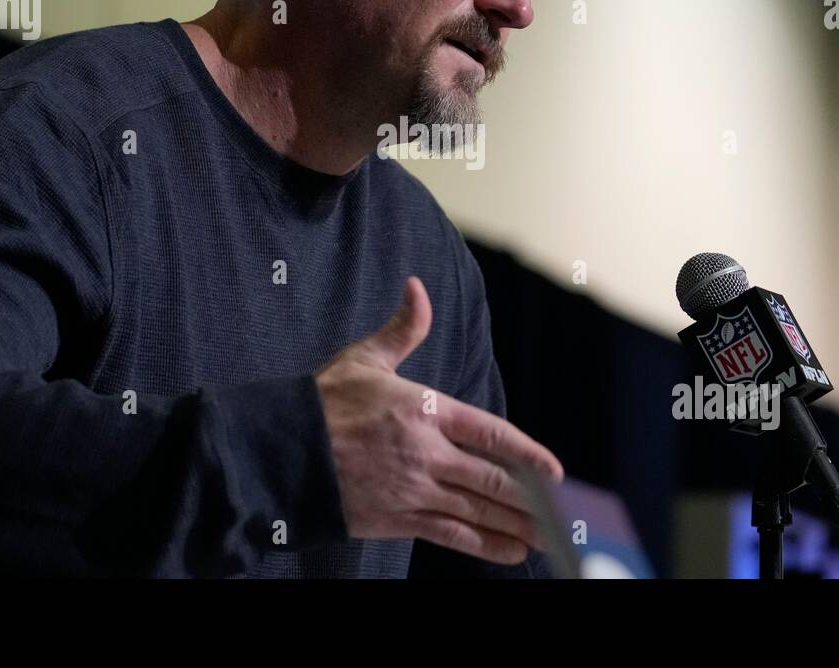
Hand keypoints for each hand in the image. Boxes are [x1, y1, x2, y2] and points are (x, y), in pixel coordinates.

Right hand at [314, 276, 563, 565]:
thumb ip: (402, 328)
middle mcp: (425, 453)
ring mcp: (412, 489)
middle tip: (561, 514)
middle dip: (530, 499)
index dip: (527, 454)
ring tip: (546, 538)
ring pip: (477, 511)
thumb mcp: (364, 359)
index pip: (490, 433)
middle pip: (492, 479)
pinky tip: (508, 552)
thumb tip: (417, 287)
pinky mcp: (396, 518)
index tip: (555, 470)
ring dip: (515, 526)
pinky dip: (483, 545)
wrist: (277, 453)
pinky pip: (450, 535)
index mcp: (424, 410)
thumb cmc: (321, 403)